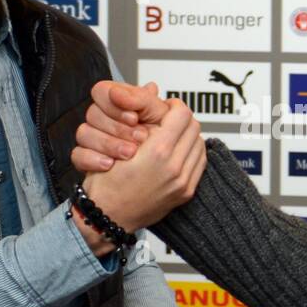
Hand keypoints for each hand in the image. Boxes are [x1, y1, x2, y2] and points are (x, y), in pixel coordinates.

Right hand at [74, 98, 204, 233]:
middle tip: (167, 120)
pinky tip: (176, 153)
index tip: (163, 108)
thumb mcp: (115, 142)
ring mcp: (183, 182)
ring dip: (188, 136)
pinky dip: (191, 153)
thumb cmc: (106, 183)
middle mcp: (174, 167)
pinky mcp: (186, 192)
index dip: (172, 106)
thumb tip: (152, 89)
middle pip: (193, 127)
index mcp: (157, 151)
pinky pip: (200, 163)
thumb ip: (138, 115)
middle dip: (181, 120)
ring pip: (199, 143)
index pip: (181, 113)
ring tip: (171, 137)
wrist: (108, 217)